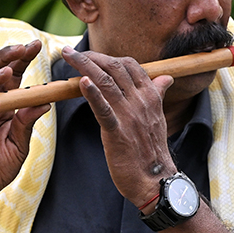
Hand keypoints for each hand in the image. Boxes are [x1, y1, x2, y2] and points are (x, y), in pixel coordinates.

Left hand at [60, 47, 176, 205]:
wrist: (156, 180)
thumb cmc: (152, 150)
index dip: (108, 56)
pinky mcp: (117, 132)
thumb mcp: (158, 118)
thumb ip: (157, 95)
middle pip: (115, 68)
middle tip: (70, 52)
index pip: (130, 65)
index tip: (90, 54)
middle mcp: (141, 101)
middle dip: (91, 56)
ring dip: (85, 65)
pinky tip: (82, 82)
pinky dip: (92, 94)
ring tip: (68, 56)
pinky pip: (104, 109)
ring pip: (106, 82)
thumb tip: (166, 78)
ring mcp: (129, 116)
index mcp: (150, 96)